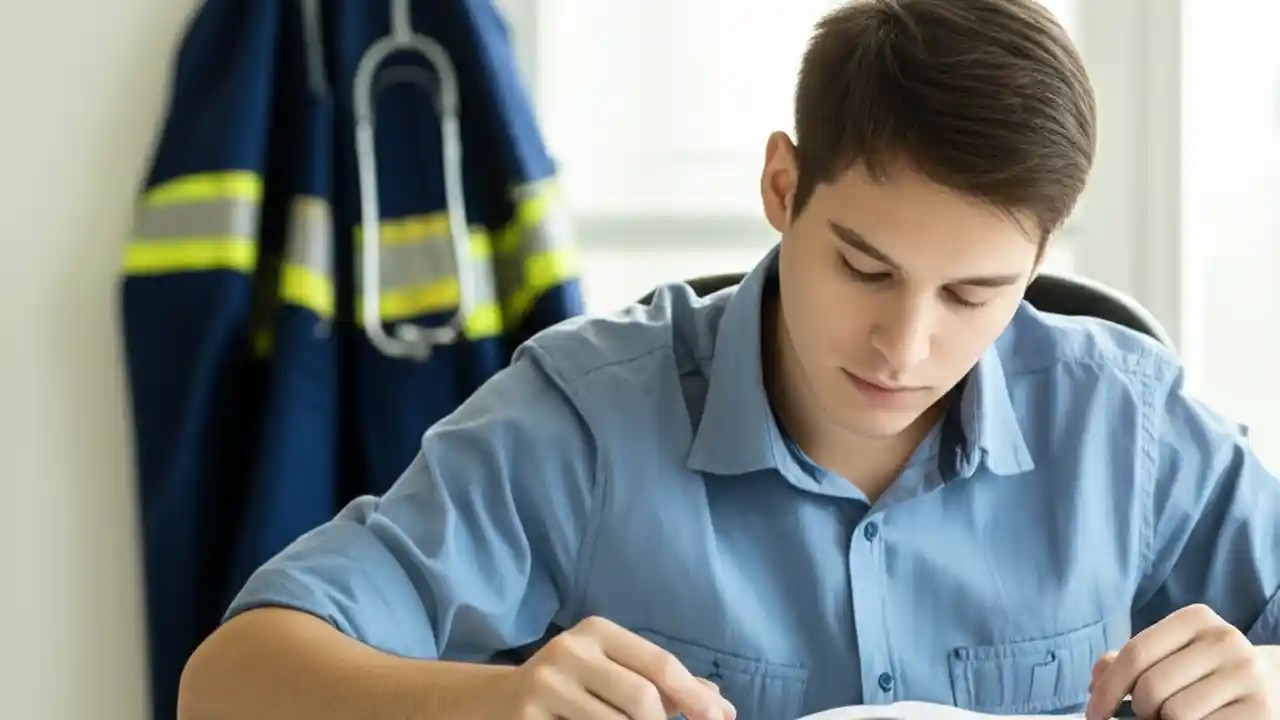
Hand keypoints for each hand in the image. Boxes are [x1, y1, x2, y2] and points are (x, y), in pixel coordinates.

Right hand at [496, 615, 736, 719]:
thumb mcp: (614, 671)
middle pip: (641, 700)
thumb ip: (664, 684)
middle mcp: (570, 650)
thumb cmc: (572, 687)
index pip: (660, 665)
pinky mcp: (527, 717)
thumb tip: (721, 707)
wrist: (496, 703)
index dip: (696, 698)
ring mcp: (545, 684)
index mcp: (598, 631)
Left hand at [1086, 604, 1278, 718]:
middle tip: (1148, 714)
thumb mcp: (1172, 653)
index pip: (1135, 654)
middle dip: (1140, 710)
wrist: (1274, 684)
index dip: (1106, 689)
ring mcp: (1247, 675)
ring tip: (1176, 717)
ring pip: (1175, 713)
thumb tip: (1095, 682)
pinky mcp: (1261, 709)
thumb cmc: (1207, 671)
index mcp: (1196, 619)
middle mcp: (1225, 640)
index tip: (1095, 712)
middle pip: (1151, 687)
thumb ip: (1130, 661)